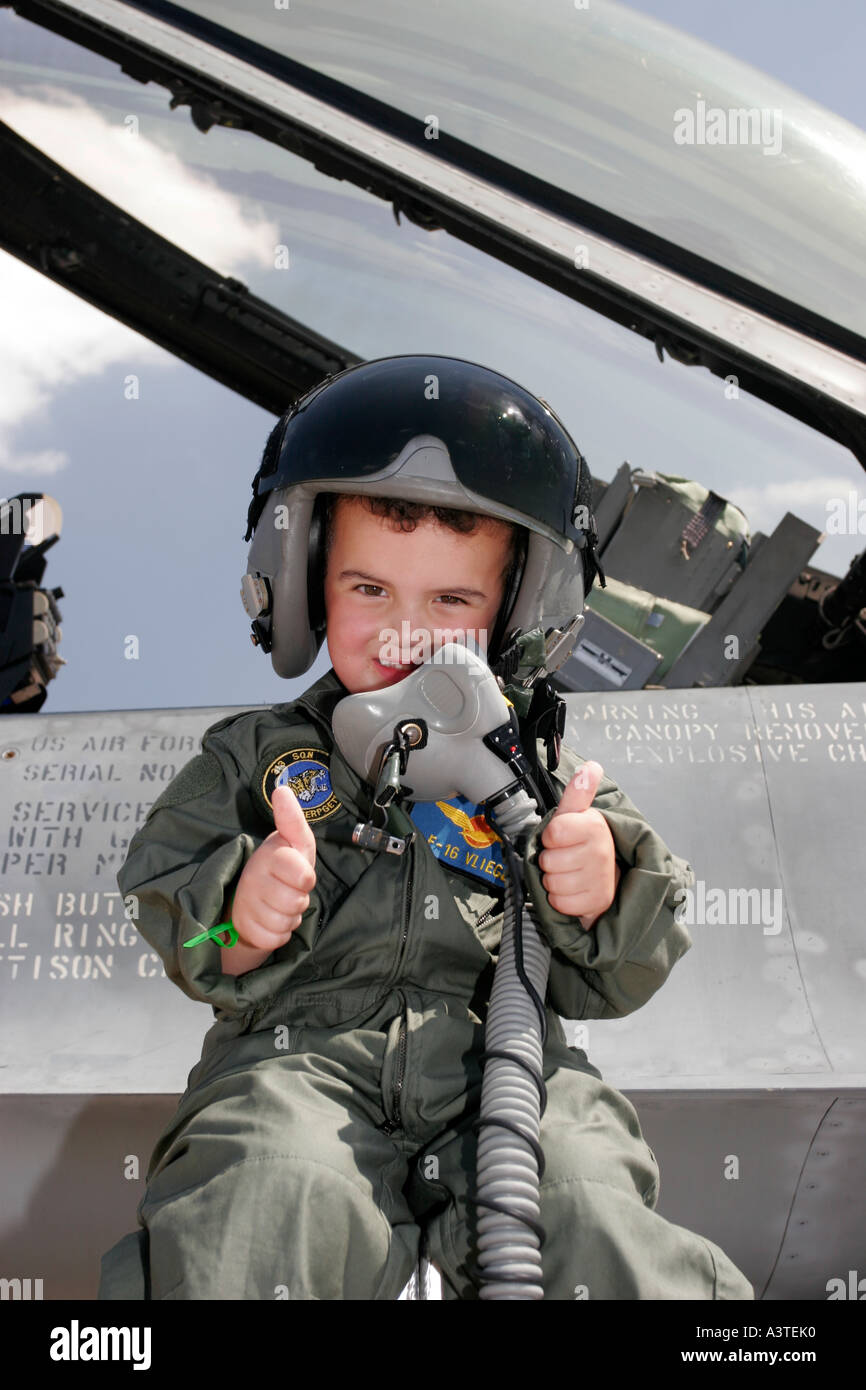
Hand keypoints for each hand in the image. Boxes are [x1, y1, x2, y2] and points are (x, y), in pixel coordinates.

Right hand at [231, 784, 316, 952]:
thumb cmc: (283, 866)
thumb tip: (281, 789)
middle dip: (299, 899)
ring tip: (278, 903)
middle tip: (287, 889)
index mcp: (269, 856)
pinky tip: (269, 919)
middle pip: (297, 902)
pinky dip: (278, 933)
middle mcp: (253, 879)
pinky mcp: (245, 929)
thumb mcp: (294, 842)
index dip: (306, 877)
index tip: (298, 871)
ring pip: (286, 922)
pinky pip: (275, 938)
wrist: (249, 897)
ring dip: (289, 916)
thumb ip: (292, 819)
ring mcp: (247, 905)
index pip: (304, 876)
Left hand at [537, 761, 618, 929]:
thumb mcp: (576, 816)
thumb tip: (592, 766)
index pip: (552, 832)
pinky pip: (560, 902)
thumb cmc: (583, 844)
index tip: (560, 838)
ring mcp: (600, 878)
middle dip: (550, 861)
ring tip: (568, 873)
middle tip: (565, 858)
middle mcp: (600, 851)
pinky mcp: (597, 902)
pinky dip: (560, 900)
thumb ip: (578, 792)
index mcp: (594, 826)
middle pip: (548, 860)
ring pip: (552, 883)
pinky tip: (573, 890)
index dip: (549, 837)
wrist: (605, 878)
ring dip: (554, 881)